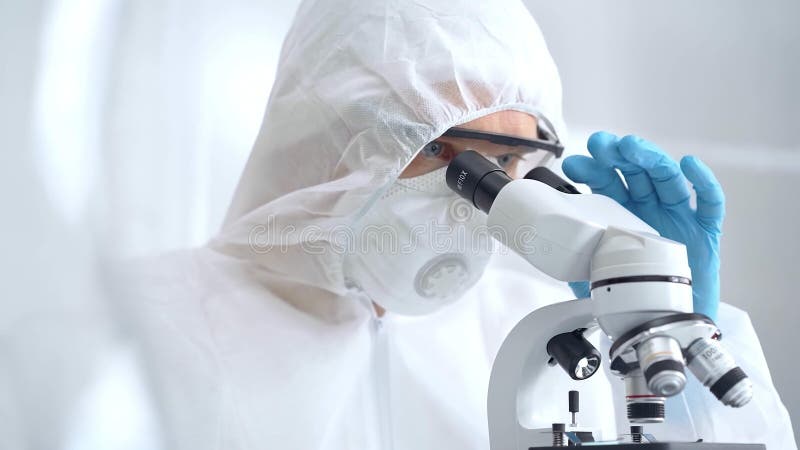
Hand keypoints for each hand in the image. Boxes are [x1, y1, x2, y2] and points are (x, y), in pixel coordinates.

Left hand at [561, 132, 724, 319]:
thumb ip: (577, 262)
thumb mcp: (596, 275)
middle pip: (634, 171)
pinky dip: (702, 181)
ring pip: (666, 177)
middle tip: (600, 145)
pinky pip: (709, 201)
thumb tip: (551, 254)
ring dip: (649, 158)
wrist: (667, 319)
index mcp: (622, 211)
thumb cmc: (634, 292)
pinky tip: (689, 165)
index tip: (573, 164)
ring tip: (631, 147)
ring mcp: (677, 214)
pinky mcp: (705, 229)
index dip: (591, 170)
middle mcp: (649, 206)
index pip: (606, 182)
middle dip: (616, 155)